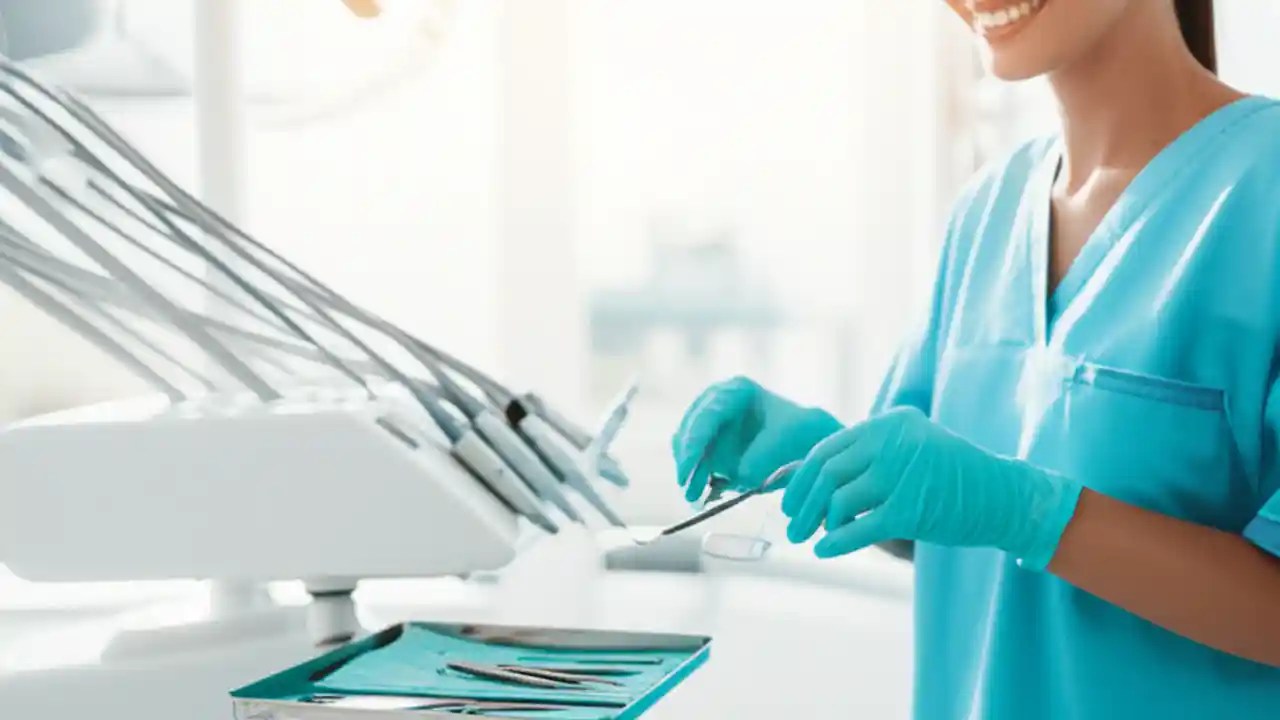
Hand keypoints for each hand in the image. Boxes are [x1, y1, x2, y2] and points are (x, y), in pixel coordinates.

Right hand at [671, 376, 841, 501]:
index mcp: (735, 391)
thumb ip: (756, 458)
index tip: (687, 471)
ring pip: (685, 445)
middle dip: (688, 462)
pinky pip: (693, 458)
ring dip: (691, 472)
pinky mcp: (708, 441)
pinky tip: (700, 491)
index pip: (706, 417)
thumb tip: (738, 473)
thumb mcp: (781, 445)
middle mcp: (716, 400)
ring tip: (695, 496)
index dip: (693, 444)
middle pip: (690, 430)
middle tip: (690, 491)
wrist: (806, 445)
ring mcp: (709, 420)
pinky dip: (697, 474)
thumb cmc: (798, 438)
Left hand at [781, 407, 1081, 569]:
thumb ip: (859, 460)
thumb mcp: (904, 452)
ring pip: (839, 500)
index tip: (788, 502)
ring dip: (817, 523)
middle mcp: (893, 441)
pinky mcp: (912, 509)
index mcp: (888, 423)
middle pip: (826, 473)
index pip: (827, 449)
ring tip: (809, 540)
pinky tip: (825, 551)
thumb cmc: (946, 477)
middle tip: (791, 527)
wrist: (1003, 496)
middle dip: (801, 504)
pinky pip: (860, 529)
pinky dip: (836, 542)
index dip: (800, 479)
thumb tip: (792, 477)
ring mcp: (903, 474)